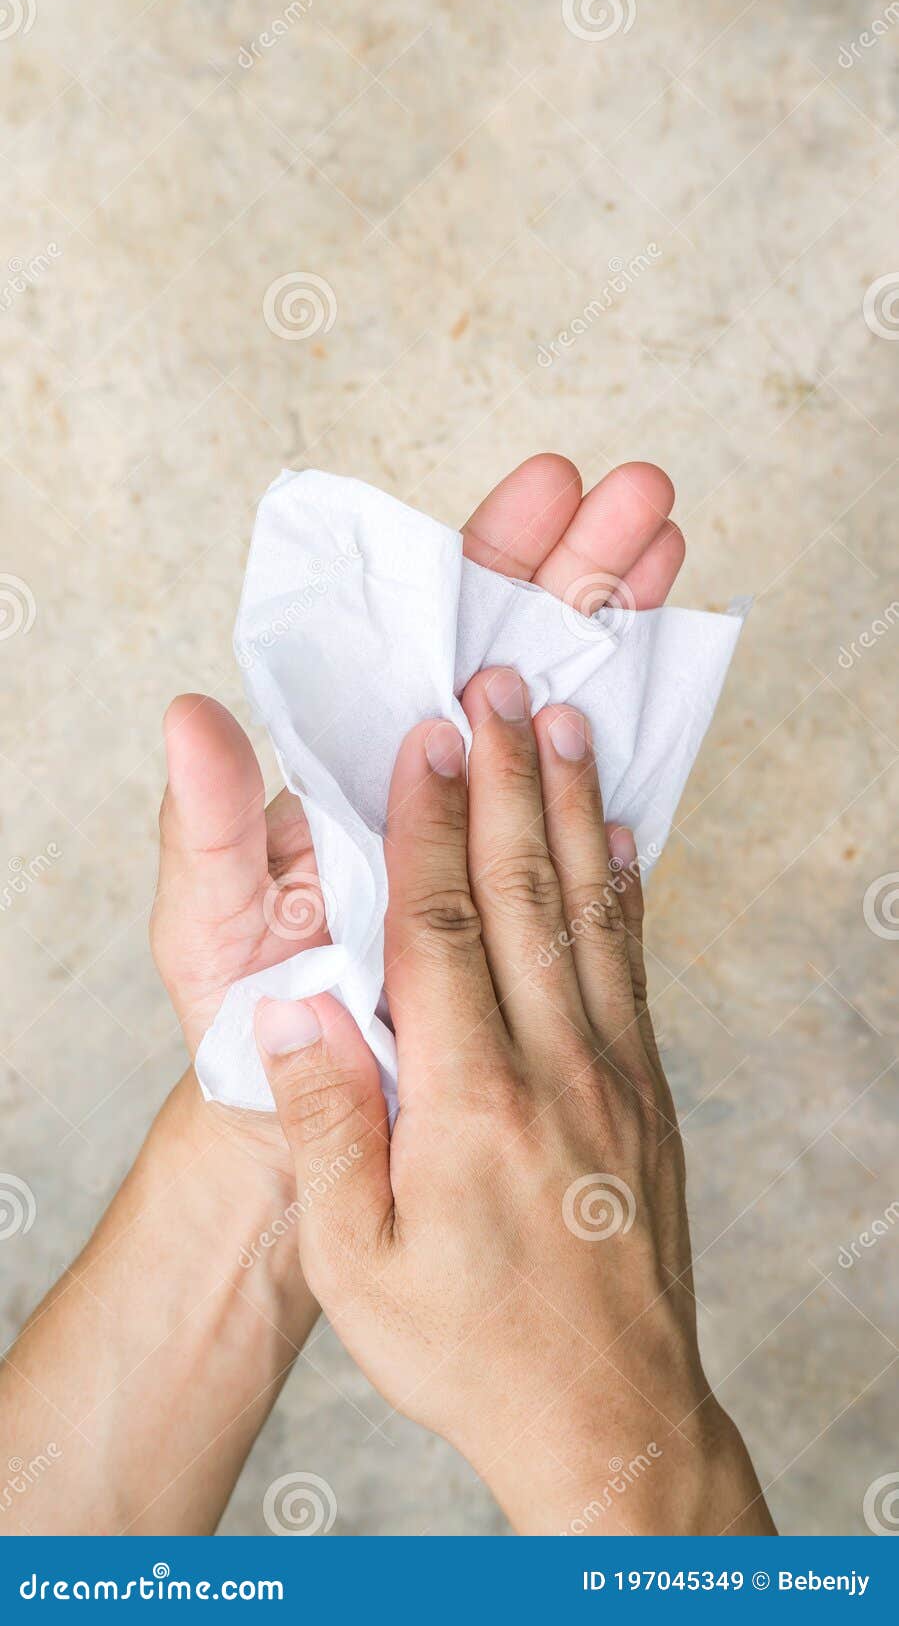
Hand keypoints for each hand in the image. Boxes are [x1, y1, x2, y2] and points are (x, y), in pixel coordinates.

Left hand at [150, 454, 683, 1184]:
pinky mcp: (534, 886)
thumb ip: (211, 819)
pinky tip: (668, 680)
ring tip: (671, 544)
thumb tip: (189, 711)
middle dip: (577, 565)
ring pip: (563, 703)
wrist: (309, 1114)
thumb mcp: (207, 915)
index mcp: (355, 754)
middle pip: (510, 641)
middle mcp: (427, 772)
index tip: (546, 490)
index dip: (487, 558)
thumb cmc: (247, 1005)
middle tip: (641, 496)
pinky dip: (630, 740)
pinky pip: (588, 801)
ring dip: (620, 623)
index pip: (423, 630)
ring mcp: (488, 824)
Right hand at [254, 667, 774, 1535]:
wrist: (609, 1419)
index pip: (442, 927)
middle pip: (522, 893)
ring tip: (563, 724)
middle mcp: (555, 1068)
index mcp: (470, 1102)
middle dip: (506, 779)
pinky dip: (623, 890)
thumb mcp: (357, 1261)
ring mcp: (615, 1076)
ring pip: (588, 913)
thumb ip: (325, 1122)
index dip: (431, 822)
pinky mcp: (648, 1095)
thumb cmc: (471, 1348)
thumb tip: (300, 1003)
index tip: (426, 738)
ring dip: (570, 810)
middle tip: (499, 686)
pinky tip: (618, 839)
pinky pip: (633, 966)